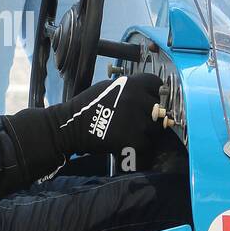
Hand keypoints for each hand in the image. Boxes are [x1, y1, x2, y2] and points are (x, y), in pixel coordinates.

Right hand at [48, 73, 163, 166]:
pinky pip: (145, 144)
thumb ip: (129, 89)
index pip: (156, 84)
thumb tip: (146, 95)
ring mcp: (137, 120)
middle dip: (151, 116)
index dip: (155, 93)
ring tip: (130, 134)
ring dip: (145, 133)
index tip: (150, 101)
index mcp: (131, 84)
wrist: (70, 126)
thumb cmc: (87, 106)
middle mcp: (137, 99)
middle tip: (138, 122)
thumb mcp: (108, 87)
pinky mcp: (134, 139)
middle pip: (159, 109)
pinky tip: (125, 143)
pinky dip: (137, 146)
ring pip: (154, 129)